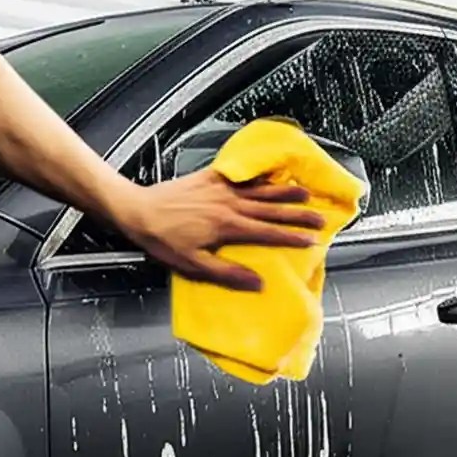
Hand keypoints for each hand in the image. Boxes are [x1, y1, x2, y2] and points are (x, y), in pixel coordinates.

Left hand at [111, 168, 324, 290]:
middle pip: (271, 210)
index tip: (311, 241)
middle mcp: (229, 205)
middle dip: (298, 214)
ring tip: (304, 192)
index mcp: (227, 227)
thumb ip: (227, 274)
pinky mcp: (209, 178)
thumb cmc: (162, 241)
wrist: (136, 210)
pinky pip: (240, 176)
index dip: (291, 238)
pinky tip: (268, 174)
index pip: (267, 234)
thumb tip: (257, 282)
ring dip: (284, 192)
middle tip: (320, 217)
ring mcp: (220, 189)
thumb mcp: (192, 265)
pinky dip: (257, 175)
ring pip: (260, 190)